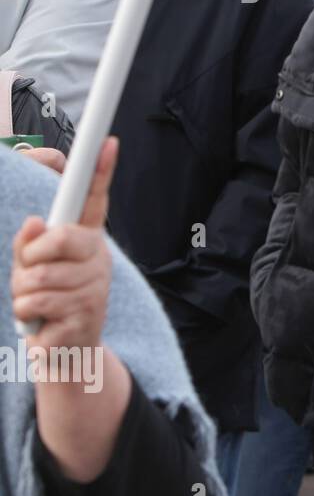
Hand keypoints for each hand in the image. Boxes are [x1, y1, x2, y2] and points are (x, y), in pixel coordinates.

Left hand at [11, 138, 117, 351]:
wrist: (67, 353)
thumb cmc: (49, 304)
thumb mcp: (32, 269)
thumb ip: (28, 246)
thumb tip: (34, 224)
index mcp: (87, 242)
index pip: (95, 201)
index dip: (101, 172)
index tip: (109, 142)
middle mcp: (97, 259)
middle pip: (57, 240)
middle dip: (30, 259)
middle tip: (32, 275)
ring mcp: (94, 289)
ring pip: (36, 278)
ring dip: (23, 295)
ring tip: (37, 306)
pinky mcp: (84, 318)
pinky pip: (35, 306)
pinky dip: (27, 318)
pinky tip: (44, 324)